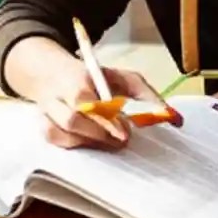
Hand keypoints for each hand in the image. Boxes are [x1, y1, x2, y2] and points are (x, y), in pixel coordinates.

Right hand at [35, 59, 161, 149]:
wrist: (50, 72)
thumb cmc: (92, 78)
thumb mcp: (121, 77)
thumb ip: (146, 95)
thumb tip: (175, 119)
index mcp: (75, 78)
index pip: (84, 100)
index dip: (104, 119)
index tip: (124, 133)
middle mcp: (56, 96)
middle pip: (70, 121)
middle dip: (98, 135)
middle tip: (120, 141)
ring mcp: (46, 112)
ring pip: (59, 134)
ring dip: (87, 142)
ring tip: (107, 142)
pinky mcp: (43, 126)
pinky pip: (55, 141)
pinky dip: (74, 145)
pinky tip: (90, 142)